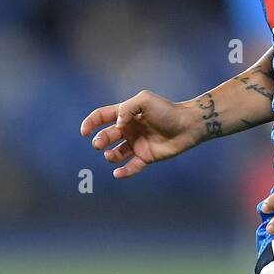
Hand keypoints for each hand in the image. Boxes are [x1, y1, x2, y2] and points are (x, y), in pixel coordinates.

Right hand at [80, 90, 204, 178]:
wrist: (188, 125)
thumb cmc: (168, 110)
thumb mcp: (144, 100)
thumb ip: (126, 109)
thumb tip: (117, 125)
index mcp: (126, 115)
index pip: (101, 117)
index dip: (90, 124)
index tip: (84, 132)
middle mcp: (129, 129)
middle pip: (106, 136)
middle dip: (99, 141)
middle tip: (100, 144)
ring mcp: (137, 144)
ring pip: (115, 153)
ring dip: (110, 156)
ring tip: (112, 155)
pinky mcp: (146, 157)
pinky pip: (131, 167)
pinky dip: (123, 171)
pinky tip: (118, 173)